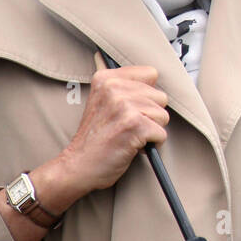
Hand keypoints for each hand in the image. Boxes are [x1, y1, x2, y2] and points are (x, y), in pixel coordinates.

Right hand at [34, 59, 169, 213]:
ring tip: (129, 136)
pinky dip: (152, 144)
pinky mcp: (134, 125)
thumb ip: (123, 86)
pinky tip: (132, 147)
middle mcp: (114, 87)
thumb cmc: (95, 138)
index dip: (147, 95)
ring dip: (151, 130)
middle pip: (160, 97)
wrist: (77, 166)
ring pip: (163, 115)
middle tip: (128, 127)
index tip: (131, 109)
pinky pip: (162, 133)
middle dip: (150, 115)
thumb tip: (154, 76)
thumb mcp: (102, 101)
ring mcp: (124, 106)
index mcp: (106, 78)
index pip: (151, 73)